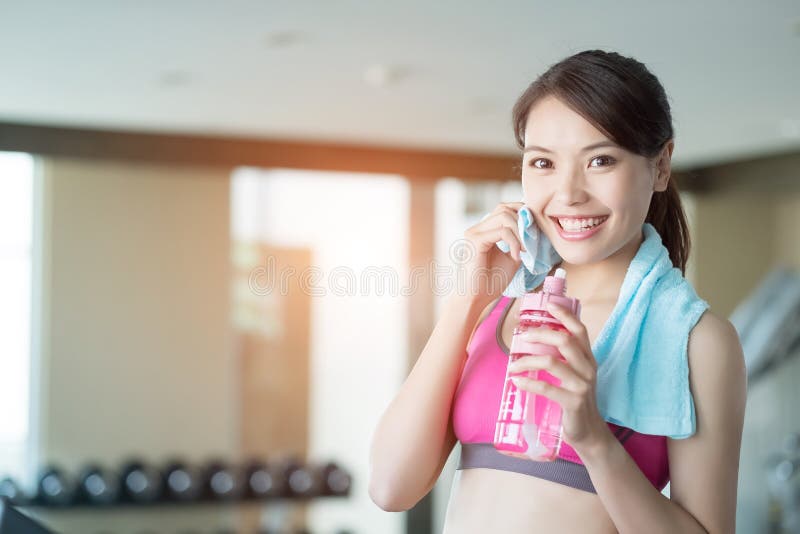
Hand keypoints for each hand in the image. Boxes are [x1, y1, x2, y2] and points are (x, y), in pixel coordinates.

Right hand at [459, 202, 525, 306]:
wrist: (476, 299)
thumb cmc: (491, 282)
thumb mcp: (511, 258)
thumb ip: (518, 242)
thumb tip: (532, 229)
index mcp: (483, 230)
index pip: (504, 208)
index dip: (521, 214)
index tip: (534, 230)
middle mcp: (476, 228)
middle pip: (504, 208)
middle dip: (523, 220)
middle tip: (533, 238)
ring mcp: (474, 233)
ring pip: (504, 216)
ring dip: (520, 231)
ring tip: (525, 249)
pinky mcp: (475, 241)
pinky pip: (502, 232)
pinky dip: (514, 242)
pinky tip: (517, 255)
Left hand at [507, 302, 613, 457]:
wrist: (588, 432)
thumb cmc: (575, 399)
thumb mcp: (574, 375)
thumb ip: (563, 357)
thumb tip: (536, 337)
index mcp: (588, 359)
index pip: (580, 330)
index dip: (565, 315)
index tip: (548, 304)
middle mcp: (588, 369)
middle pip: (564, 341)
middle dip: (540, 334)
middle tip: (521, 337)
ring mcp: (582, 386)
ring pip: (551, 362)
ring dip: (527, 361)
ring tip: (512, 365)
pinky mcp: (573, 402)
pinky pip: (547, 388)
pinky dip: (528, 383)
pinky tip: (516, 381)